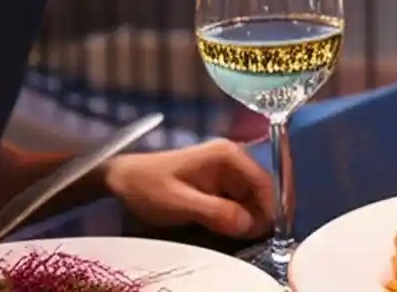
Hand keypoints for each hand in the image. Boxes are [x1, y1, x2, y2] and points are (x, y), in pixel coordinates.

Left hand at [102, 139, 272, 237]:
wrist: (122, 180)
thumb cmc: (148, 186)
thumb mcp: (180, 202)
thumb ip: (216, 212)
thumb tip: (249, 225)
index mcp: (228, 155)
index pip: (264, 181)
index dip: (273, 207)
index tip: (274, 232)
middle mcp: (233, 159)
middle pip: (261, 191)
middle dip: (261, 215)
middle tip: (254, 240)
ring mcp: (226, 171)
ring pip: (252, 199)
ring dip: (250, 219)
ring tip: (241, 238)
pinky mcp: (219, 184)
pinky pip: (239, 202)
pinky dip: (239, 218)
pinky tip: (232, 232)